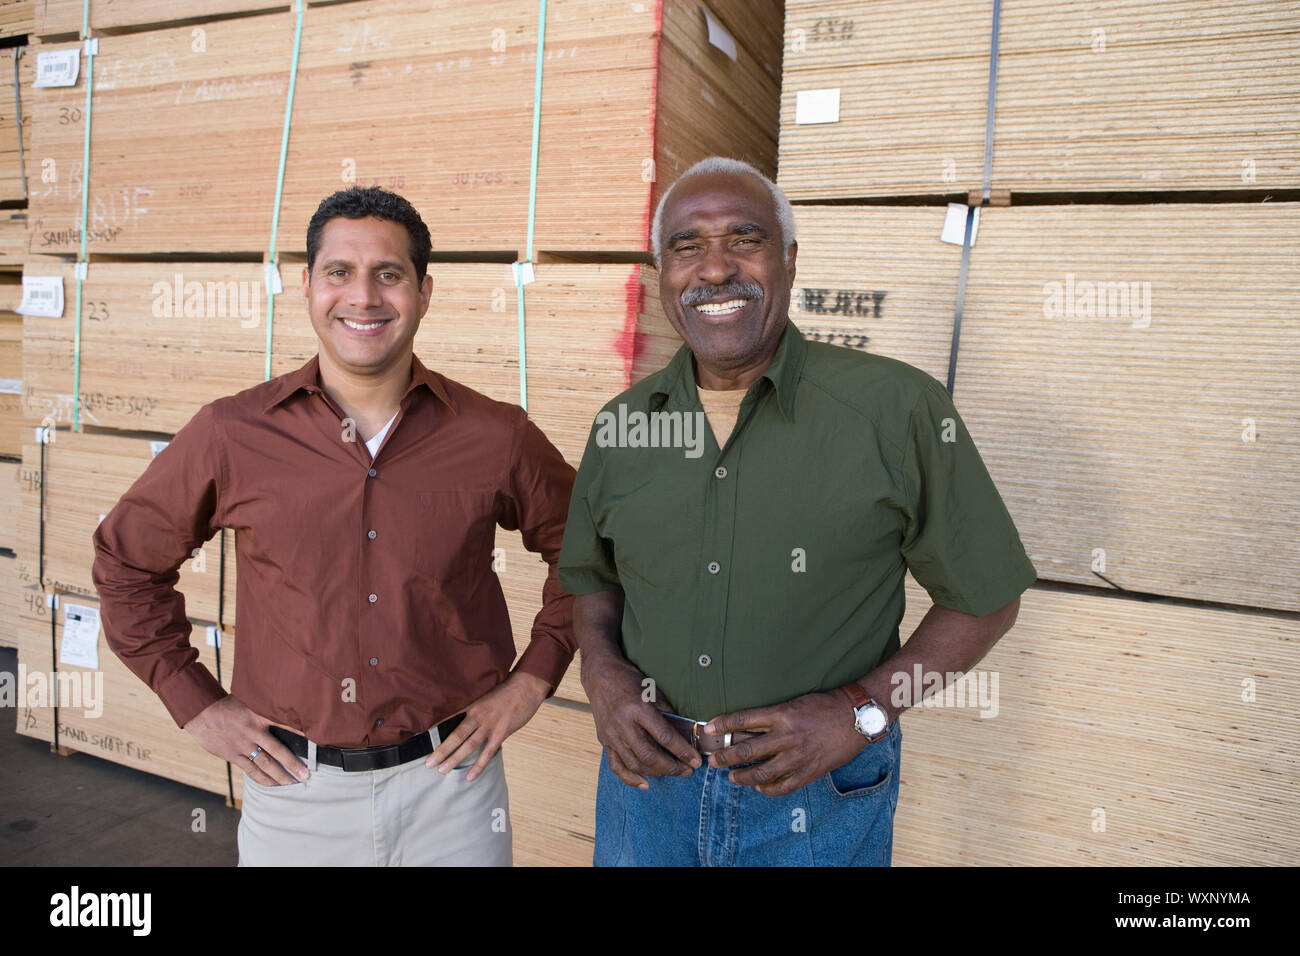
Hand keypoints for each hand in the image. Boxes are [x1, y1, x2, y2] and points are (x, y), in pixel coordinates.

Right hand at [184, 694, 308, 785]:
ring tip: (292, 784)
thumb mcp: (248, 700)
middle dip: (293, 764)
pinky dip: (261, 778)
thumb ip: (264, 707)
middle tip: (306, 775)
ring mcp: (243, 745)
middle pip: (277, 751)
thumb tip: (283, 708)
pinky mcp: (233, 755)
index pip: (285, 725)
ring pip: (265, 764)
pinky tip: (271, 784)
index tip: (315, 742)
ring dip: (279, 776)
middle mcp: (253, 732)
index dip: (300, 734)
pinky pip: (250, 769)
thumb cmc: (227, 704)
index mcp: (259, 716)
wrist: (201, 712)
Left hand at [426, 670, 550, 781]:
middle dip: (441, 750)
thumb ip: (476, 708)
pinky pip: (488, 753)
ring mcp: (490, 725)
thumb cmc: (507, 692)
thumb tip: (464, 720)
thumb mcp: (487, 696)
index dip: (435, 730)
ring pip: (469, 745)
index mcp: (472, 706)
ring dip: (454, 759)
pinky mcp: (502, 733)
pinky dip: (478, 766)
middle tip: (428, 763)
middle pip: (456, 735)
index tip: (421, 740)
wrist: (526, 687)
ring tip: (441, 770)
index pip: (449, 719)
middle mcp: (478, 715)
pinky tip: (469, 776)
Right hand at [580, 652, 699, 789]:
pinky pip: (616, 766)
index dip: (682, 751)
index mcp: (639, 708)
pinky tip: (645, 783)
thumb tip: (685, 732)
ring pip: (634, 763)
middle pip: (649, 755)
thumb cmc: (629, 679)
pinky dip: (630, 778)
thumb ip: (667, 713)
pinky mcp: (604, 741)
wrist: (600, 675)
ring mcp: (612, 735)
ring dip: (656, 773)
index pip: (665, 736)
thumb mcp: (652, 690)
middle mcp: (624, 724)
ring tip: (672, 773)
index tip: (695, 761)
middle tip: (687, 771)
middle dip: (671, 767)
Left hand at [704, 690, 867, 796]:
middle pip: (746, 751)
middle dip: (725, 757)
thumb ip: (772, 717)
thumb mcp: (794, 703)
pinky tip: (760, 787)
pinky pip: (783, 786)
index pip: (743, 719)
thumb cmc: (823, 706)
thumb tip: (746, 727)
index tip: (708, 728)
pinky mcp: (809, 771)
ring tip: (732, 778)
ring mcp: (797, 756)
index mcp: (781, 715)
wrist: (855, 717)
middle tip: (713, 761)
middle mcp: (786, 736)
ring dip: (742, 778)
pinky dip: (768, 789)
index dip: (722, 724)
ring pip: (761, 773)